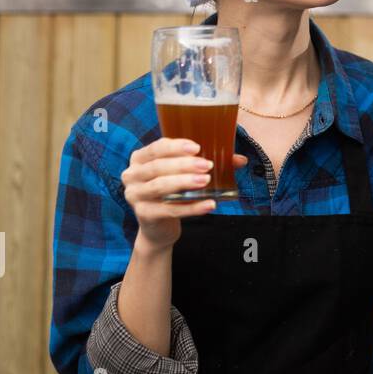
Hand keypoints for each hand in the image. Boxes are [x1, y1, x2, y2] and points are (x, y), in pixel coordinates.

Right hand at [121, 137, 247, 250]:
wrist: (159, 226)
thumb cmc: (173, 192)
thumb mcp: (184, 174)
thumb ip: (207, 164)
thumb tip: (240, 160)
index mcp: (140, 159)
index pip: (156, 148)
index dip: (176, 147)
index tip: (197, 148)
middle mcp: (131, 175)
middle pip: (158, 167)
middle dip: (184, 165)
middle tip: (208, 165)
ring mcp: (134, 196)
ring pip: (160, 187)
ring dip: (185, 182)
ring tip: (206, 181)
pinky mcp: (143, 215)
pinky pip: (169, 210)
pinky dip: (191, 207)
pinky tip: (209, 204)